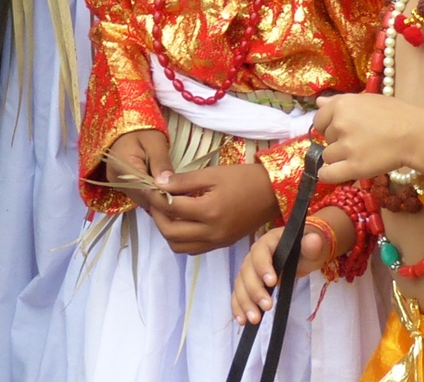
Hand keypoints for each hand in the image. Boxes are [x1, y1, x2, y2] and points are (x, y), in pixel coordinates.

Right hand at [106, 129, 173, 210]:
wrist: (127, 124)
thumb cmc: (142, 128)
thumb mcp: (155, 141)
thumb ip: (161, 162)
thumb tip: (169, 184)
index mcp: (123, 167)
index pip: (144, 191)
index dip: (163, 195)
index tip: (181, 192)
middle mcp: (117, 181)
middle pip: (143, 198)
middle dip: (162, 198)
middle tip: (183, 191)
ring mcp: (119, 184)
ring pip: (142, 199)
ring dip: (158, 197)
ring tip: (176, 189)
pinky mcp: (123, 184)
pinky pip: (140, 194)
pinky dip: (153, 193)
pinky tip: (165, 188)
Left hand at [149, 162, 279, 253]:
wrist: (272, 193)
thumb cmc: (244, 178)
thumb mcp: (214, 173)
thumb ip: (185, 181)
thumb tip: (159, 182)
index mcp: (209, 211)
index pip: (172, 208)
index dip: (157, 197)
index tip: (151, 187)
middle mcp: (211, 232)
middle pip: (170, 232)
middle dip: (157, 216)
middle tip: (155, 200)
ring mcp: (216, 242)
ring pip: (179, 246)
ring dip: (167, 231)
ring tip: (166, 212)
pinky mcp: (221, 245)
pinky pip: (192, 249)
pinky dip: (181, 239)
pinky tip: (182, 222)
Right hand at [231, 226, 329, 324]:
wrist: (303, 254)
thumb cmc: (307, 248)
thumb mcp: (313, 246)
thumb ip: (312, 245)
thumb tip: (313, 240)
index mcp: (269, 241)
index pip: (261, 251)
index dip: (263, 266)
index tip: (272, 282)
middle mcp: (255, 254)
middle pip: (248, 271)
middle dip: (255, 290)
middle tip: (267, 307)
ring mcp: (250, 269)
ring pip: (241, 284)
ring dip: (245, 302)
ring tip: (255, 319)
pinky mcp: (249, 283)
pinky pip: (239, 294)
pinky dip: (238, 307)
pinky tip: (242, 320)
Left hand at [314, 93, 423, 184]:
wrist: (414, 134)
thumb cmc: (394, 114)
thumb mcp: (366, 100)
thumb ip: (339, 101)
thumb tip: (318, 103)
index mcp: (342, 105)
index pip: (319, 119)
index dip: (329, 125)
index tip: (343, 129)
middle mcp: (339, 124)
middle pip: (325, 138)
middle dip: (338, 140)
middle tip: (359, 139)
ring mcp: (345, 147)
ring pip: (328, 157)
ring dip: (339, 157)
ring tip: (359, 153)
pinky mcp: (353, 167)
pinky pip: (328, 174)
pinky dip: (328, 174)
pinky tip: (337, 171)